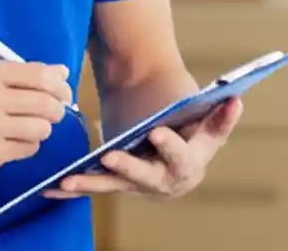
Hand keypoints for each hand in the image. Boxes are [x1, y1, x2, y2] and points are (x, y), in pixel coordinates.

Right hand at [0, 60, 72, 176]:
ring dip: (42, 128)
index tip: (63, 93)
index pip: (41, 76)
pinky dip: (28, 144)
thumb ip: (25, 74)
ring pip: (41, 129)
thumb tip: (63, 72)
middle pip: (46, 105)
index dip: (60, 85)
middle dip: (57, 109)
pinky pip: (29, 149)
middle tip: (53, 112)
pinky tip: (14, 140)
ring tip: (29, 126)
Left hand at [43, 97, 242, 200]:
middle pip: (150, 177)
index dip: (172, 147)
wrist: (161, 114)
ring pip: (116, 184)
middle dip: (130, 168)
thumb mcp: (199, 106)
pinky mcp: (118, 181)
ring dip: (93, 182)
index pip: (185, 156)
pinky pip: (97, 185)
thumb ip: (213, 110)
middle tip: (111, 155)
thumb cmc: (184, 109)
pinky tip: (52, 186)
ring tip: (71, 178)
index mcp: (194, 160)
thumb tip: (235, 100)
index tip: (157, 131)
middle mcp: (169, 179)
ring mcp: (142, 184)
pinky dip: (75, 186)